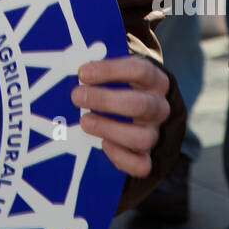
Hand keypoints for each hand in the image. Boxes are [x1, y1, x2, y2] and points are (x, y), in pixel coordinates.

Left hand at [70, 54, 169, 176]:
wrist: (136, 109)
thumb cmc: (118, 84)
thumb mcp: (115, 70)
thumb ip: (99, 67)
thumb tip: (69, 63)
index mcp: (154, 80)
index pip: (140, 70)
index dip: (110, 71)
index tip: (83, 73)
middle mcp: (159, 106)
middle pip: (140, 104)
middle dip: (105, 100)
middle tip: (77, 96)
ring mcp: (155, 132)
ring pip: (143, 137)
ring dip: (109, 129)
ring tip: (85, 121)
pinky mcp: (148, 156)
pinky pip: (142, 165)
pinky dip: (121, 157)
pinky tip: (103, 145)